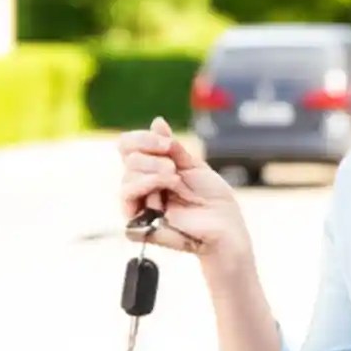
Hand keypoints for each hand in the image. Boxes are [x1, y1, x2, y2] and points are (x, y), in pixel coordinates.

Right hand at [117, 117, 253, 270]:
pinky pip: (128, 205)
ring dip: (152, 177)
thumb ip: (171, 147)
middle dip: (153, 160)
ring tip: (174, 181)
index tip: (168, 145)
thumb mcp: (193, 165)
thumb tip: (157, 122)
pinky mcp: (139, 228)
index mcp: (152, 168)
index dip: (143, 140)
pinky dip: (147, 196)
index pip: (128, 146)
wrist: (224, 226)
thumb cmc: (212, 198)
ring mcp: (139, 206)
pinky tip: (163, 203)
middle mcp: (142, 185)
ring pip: (126, 182)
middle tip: (175, 170)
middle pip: (128, 160)